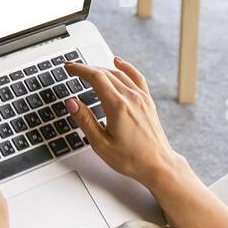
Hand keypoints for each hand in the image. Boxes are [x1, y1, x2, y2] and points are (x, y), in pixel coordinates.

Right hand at [65, 56, 227, 227]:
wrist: (158, 164)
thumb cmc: (131, 159)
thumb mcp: (101, 144)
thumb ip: (85, 121)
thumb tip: (72, 103)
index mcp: (118, 106)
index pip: (96, 78)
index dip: (80, 69)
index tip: (69, 67)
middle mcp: (131, 98)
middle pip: (106, 73)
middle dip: (87, 69)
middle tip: (73, 69)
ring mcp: (141, 98)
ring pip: (119, 74)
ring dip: (102, 69)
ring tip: (88, 69)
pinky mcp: (147, 101)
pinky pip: (136, 77)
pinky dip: (126, 67)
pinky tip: (118, 62)